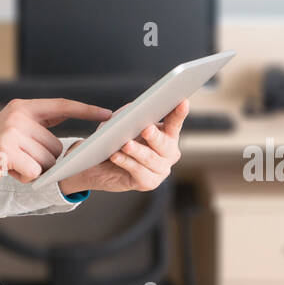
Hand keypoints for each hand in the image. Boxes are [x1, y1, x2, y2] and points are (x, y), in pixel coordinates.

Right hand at [0, 98, 113, 203]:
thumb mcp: (15, 134)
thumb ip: (39, 131)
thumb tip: (72, 142)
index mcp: (22, 107)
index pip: (62, 105)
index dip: (87, 110)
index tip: (108, 114)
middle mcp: (18, 115)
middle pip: (57, 145)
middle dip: (43, 160)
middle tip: (17, 160)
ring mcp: (11, 131)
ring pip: (47, 160)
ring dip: (33, 170)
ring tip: (10, 164)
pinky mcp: (6, 150)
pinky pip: (35, 171)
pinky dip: (25, 177)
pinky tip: (6, 171)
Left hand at [57, 99, 188, 194]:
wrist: (100, 165)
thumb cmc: (114, 139)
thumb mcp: (120, 121)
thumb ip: (130, 113)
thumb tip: (135, 109)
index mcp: (167, 134)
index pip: (175, 122)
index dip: (179, 113)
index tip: (183, 101)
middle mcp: (169, 152)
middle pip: (165, 144)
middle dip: (155, 136)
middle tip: (146, 129)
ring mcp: (161, 169)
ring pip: (151, 159)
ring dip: (137, 151)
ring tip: (125, 144)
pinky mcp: (148, 183)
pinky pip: (138, 172)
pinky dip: (126, 163)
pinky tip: (116, 156)